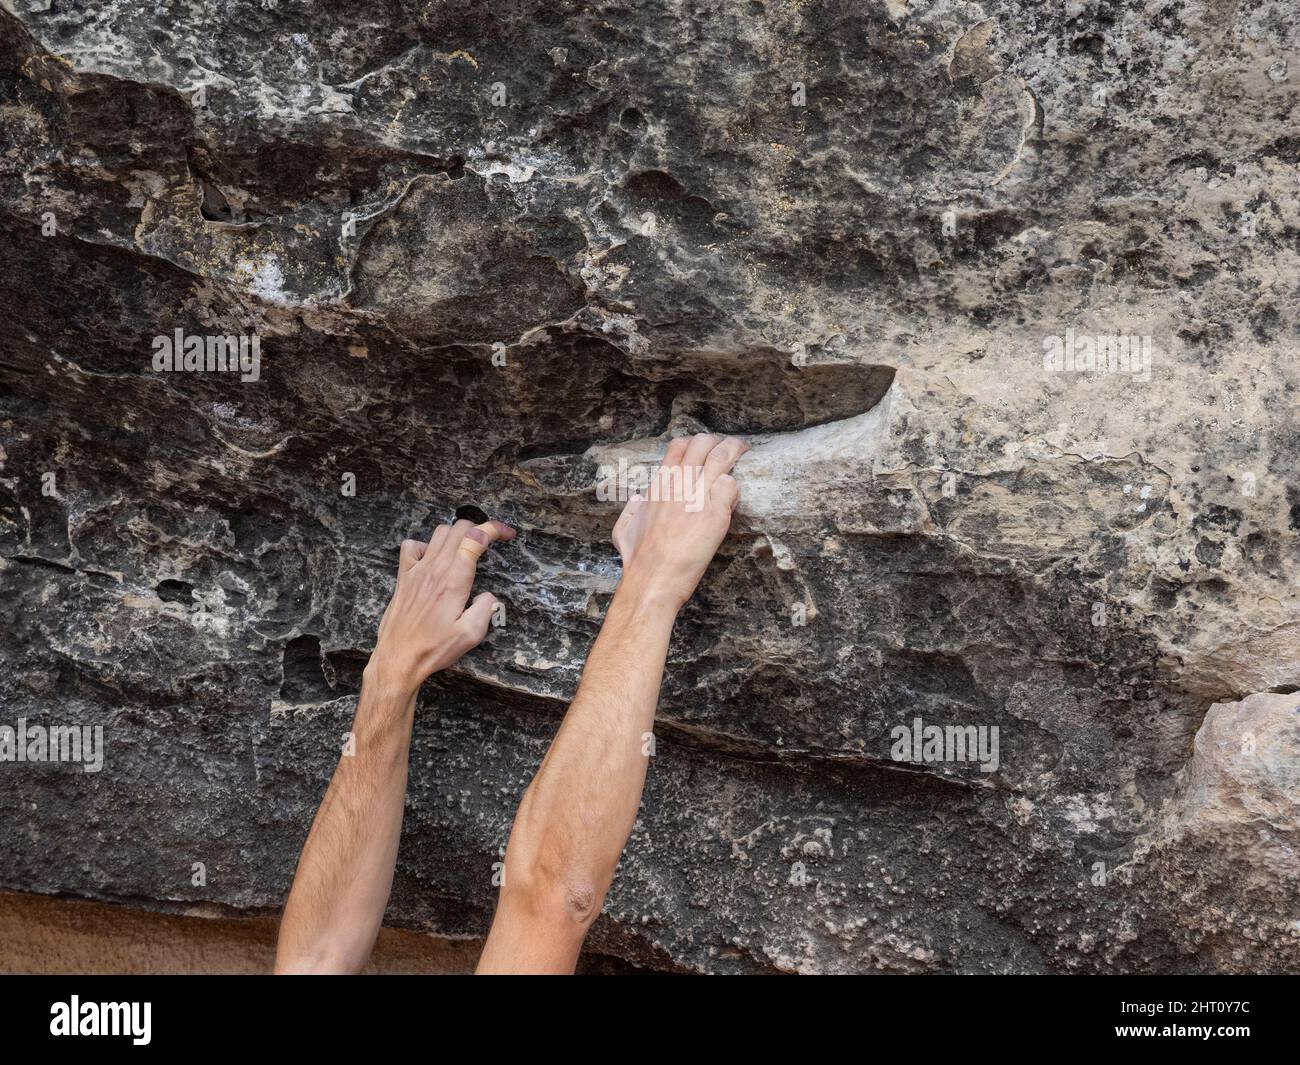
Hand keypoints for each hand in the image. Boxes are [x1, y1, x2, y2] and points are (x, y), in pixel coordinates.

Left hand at [369, 517, 515, 692]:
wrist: (398, 658)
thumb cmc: (434, 649)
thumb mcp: (471, 635)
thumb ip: (486, 608)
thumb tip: (489, 596)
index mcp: (454, 580)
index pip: (476, 538)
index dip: (495, 529)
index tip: (506, 534)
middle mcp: (435, 569)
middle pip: (459, 528)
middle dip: (480, 528)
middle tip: (492, 541)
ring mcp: (417, 571)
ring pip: (439, 533)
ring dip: (456, 534)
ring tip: (466, 548)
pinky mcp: (403, 577)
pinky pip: (411, 546)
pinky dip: (425, 545)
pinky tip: (432, 559)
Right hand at [612, 433, 747, 610]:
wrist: (652, 579)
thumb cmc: (638, 559)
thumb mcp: (624, 526)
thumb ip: (631, 508)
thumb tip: (638, 500)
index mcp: (658, 485)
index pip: (679, 446)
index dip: (695, 443)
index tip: (705, 449)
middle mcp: (678, 486)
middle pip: (703, 444)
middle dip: (720, 442)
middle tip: (732, 446)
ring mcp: (697, 499)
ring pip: (722, 457)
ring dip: (735, 452)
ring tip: (744, 450)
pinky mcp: (715, 516)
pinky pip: (731, 486)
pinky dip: (735, 489)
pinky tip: (732, 500)